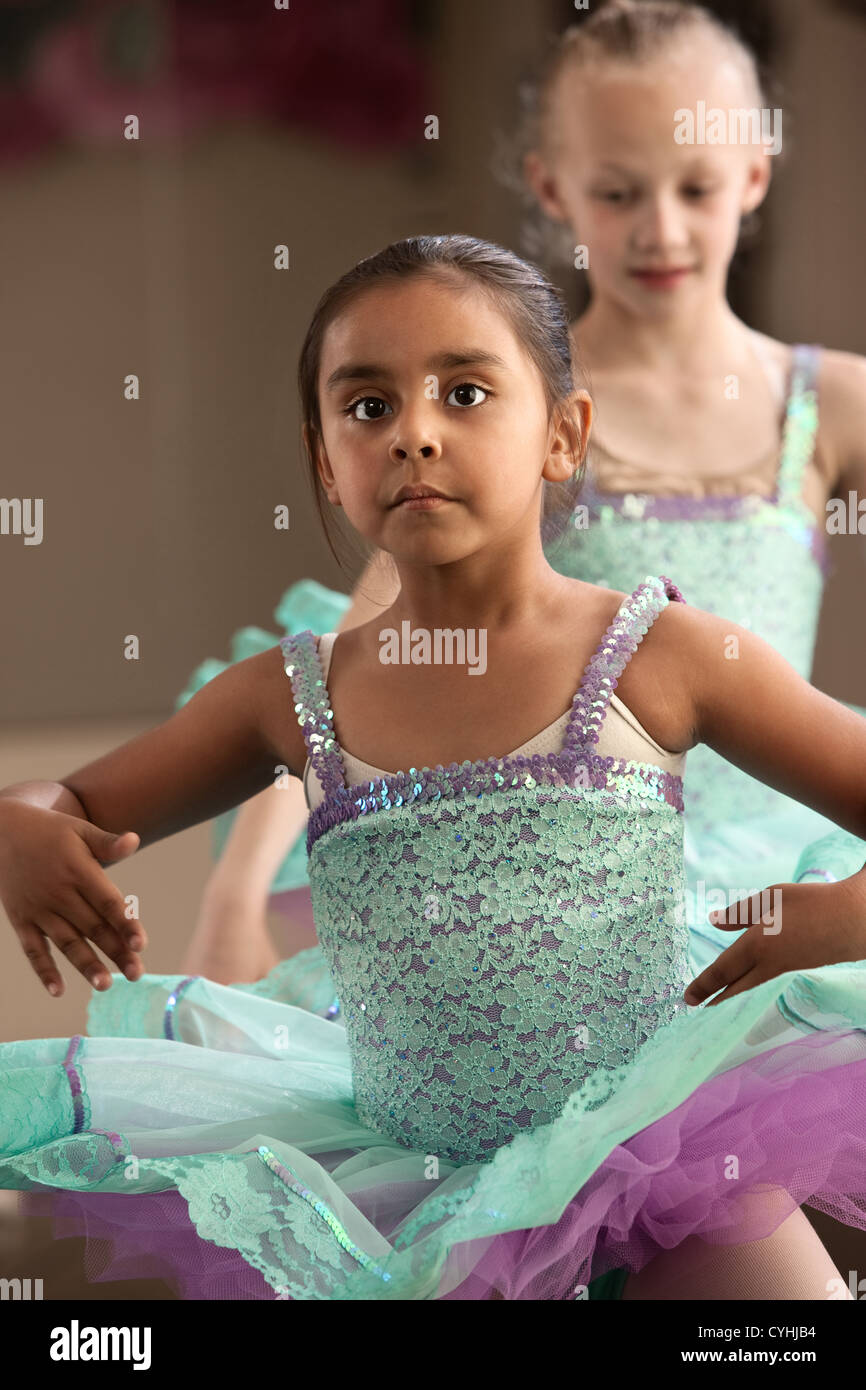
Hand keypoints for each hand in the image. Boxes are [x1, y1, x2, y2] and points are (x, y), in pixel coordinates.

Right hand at [0, 800, 146, 995]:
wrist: (2, 831)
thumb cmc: (51, 831)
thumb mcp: (80, 830)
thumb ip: (107, 843)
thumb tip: (135, 840)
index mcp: (78, 870)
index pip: (107, 902)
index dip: (125, 923)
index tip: (141, 944)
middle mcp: (59, 893)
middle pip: (92, 927)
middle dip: (116, 952)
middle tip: (137, 973)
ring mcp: (38, 908)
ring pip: (66, 942)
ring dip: (86, 965)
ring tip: (105, 985)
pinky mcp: (21, 919)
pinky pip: (32, 948)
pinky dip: (43, 970)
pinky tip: (58, 990)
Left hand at [683, 876, 865, 1006]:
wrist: (854, 921)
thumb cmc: (811, 904)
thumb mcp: (770, 898)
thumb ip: (739, 913)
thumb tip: (713, 920)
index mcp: (756, 946)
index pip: (721, 971)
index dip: (702, 985)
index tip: (686, 998)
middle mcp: (768, 964)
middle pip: (734, 986)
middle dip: (714, 996)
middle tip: (696, 1004)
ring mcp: (784, 968)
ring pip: (750, 983)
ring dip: (730, 991)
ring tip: (716, 995)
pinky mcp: (796, 966)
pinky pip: (764, 978)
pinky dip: (748, 982)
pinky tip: (746, 977)